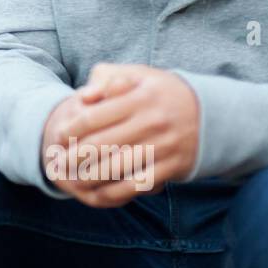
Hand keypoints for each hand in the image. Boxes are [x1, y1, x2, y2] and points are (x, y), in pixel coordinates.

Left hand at [41, 63, 199, 207]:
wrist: (210, 113)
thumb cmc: (161, 92)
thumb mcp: (138, 74)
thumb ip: (108, 77)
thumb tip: (84, 95)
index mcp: (139, 97)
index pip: (95, 116)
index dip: (72, 129)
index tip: (59, 136)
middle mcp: (152, 122)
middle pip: (102, 145)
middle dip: (74, 157)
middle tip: (57, 163)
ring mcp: (163, 146)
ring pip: (117, 167)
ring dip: (89, 177)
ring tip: (71, 180)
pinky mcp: (173, 167)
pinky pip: (138, 184)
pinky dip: (115, 192)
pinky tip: (97, 193)